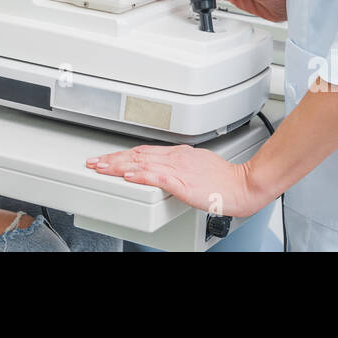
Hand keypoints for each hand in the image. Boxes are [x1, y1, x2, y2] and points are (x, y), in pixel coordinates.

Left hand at [85, 144, 264, 216]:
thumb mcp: (198, 166)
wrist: (244, 185)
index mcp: (179, 154)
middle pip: (137, 155)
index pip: (143, 152)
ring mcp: (179, 169)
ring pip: (142, 163)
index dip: (122, 155)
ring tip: (101, 167)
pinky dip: (141, 175)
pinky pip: (158, 177)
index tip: (106, 158)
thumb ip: (179, 166)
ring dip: (119, 165)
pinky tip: (128, 176)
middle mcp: (176, 158)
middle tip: (93, 162)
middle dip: (112, 159)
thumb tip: (164, 169)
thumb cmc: (225, 180)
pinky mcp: (184, 183)